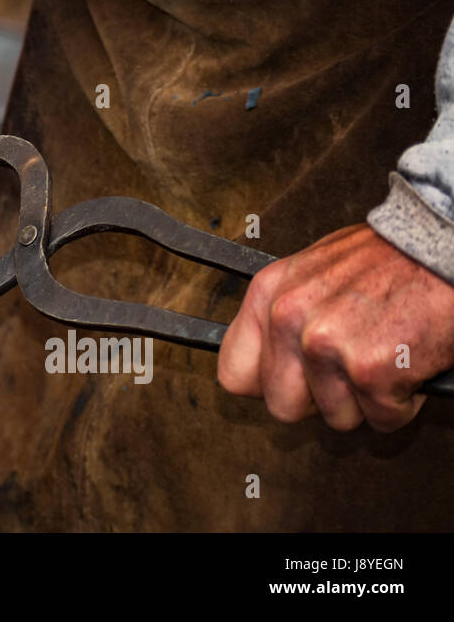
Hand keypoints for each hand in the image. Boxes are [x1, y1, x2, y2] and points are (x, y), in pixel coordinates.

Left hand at [218, 224, 453, 431]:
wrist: (440, 247)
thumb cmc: (385, 259)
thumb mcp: (311, 272)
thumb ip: (281, 314)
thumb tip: (268, 357)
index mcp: (268, 295)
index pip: (234, 374)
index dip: (266, 386)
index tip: (290, 382)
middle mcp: (288, 320)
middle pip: (283, 406)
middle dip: (320, 400)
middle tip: (347, 372)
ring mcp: (326, 346)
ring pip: (336, 417)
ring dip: (366, 400)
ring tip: (383, 355)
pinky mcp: (370, 370)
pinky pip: (382, 418)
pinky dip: (402, 402)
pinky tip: (406, 363)